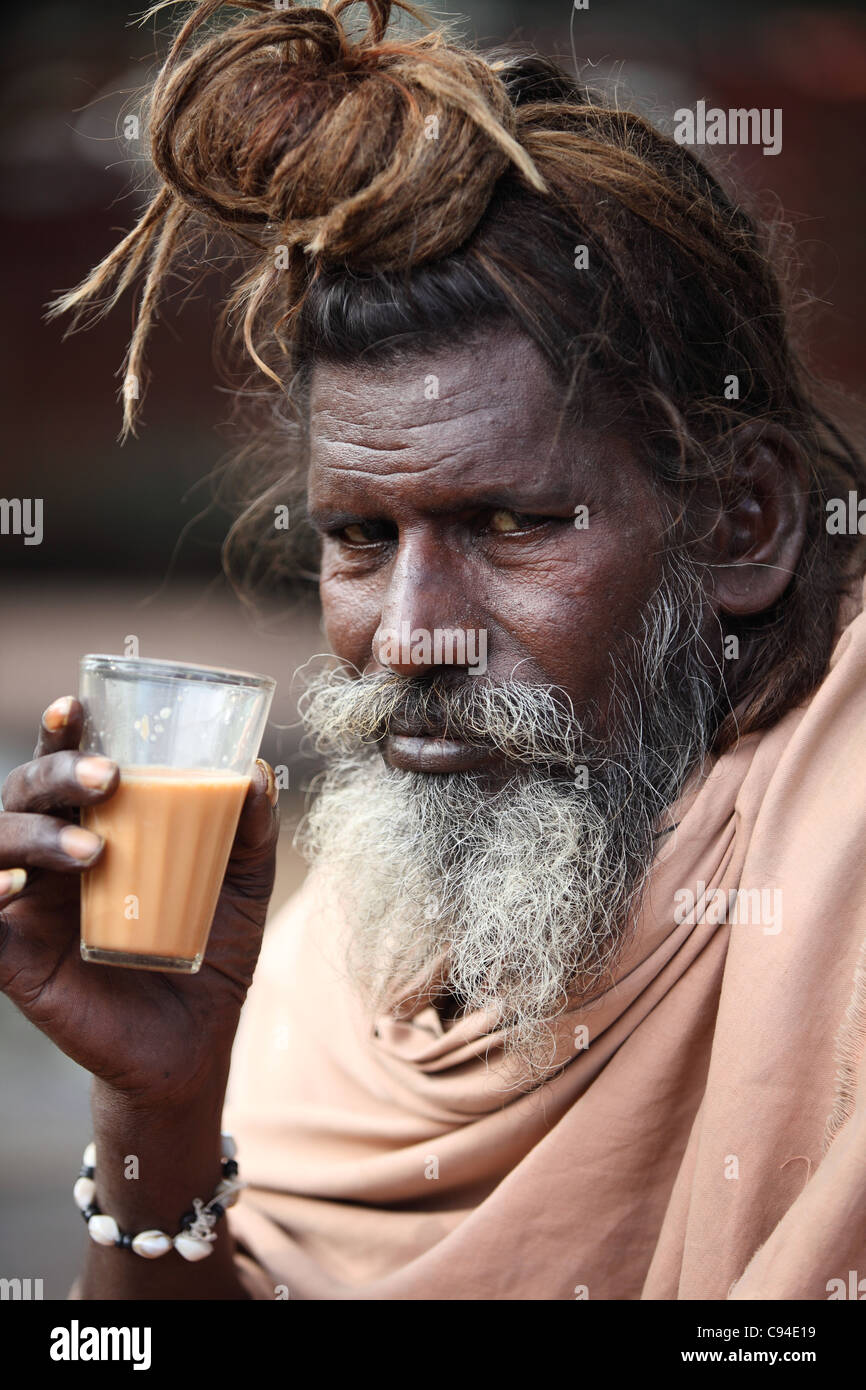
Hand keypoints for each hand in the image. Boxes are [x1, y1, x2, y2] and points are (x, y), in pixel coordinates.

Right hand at [0, 695, 278, 1109]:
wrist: (197, 1044)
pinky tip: (10, 890)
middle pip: (25, 792)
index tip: (75, 705)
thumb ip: (250, 830)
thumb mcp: (242, 886)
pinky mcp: (15, 960)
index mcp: (99, 828)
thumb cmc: (213, 950)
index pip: (65, 766)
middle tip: (106, 776)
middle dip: (54, 772)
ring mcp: (29, 907)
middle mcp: (53, 858)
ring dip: (33, 833)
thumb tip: (259, 771)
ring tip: (93, 852)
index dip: (59, 731)